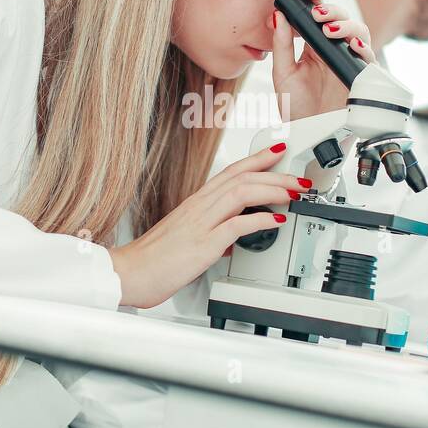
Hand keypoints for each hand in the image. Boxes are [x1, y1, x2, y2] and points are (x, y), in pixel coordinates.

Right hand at [108, 142, 312, 308]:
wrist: (129, 274)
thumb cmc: (153, 260)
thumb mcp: (188, 242)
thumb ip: (210, 236)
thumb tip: (229, 241)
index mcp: (196, 203)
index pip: (231, 172)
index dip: (257, 160)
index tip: (278, 153)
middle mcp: (199, 207)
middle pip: (242, 176)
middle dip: (276, 174)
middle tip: (298, 178)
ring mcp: (201, 223)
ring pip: (242, 192)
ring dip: (273, 190)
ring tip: (293, 194)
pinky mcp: (203, 244)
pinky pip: (237, 225)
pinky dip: (260, 219)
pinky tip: (276, 220)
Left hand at [271, 0, 376, 121]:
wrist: (310, 135)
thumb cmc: (297, 108)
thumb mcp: (283, 74)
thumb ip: (281, 46)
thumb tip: (277, 16)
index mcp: (314, 46)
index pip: (317, 14)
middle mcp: (334, 50)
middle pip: (341, 18)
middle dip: (332, 10)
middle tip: (317, 13)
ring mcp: (349, 61)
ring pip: (358, 31)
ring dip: (346, 25)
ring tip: (329, 30)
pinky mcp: (362, 76)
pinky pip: (369, 56)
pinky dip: (362, 47)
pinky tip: (352, 45)